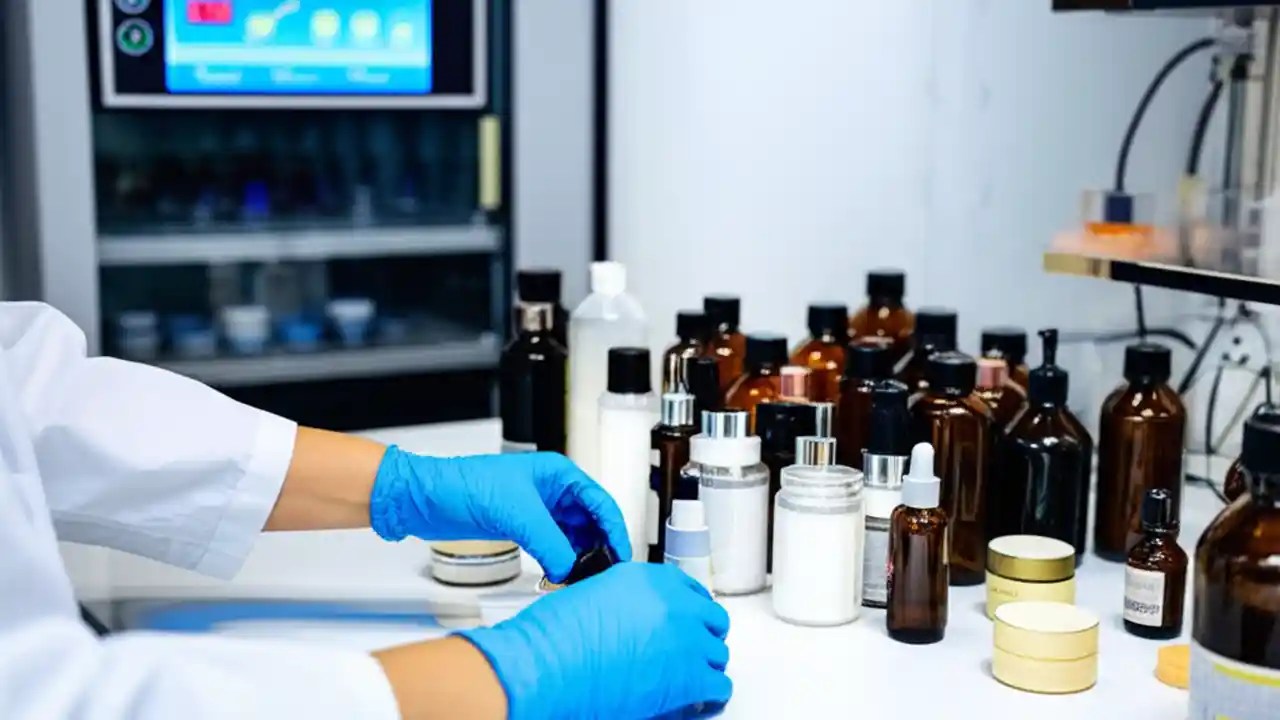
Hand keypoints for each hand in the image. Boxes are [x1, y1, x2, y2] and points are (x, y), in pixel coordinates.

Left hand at [369, 447, 630, 580]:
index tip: (620, 555)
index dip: (614, 529)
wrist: (425, 498)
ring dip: (578, 557)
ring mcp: (537, 510)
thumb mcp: (516, 514)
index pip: (599, 502)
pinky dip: (559, 561)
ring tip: (582, 579)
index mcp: (557, 474)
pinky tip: (560, 577)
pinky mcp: (522, 528)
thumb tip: (570, 570)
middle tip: (603, 573)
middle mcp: (552, 491)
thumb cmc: (463, 485)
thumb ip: (550, 544)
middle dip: (598, 545)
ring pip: (572, 536)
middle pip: (590, 520)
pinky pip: (552, 547)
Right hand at [458, 563, 731, 719]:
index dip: (689, 609)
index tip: (687, 620)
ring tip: (691, 676)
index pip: (690, 589)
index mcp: (651, 579)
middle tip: (689, 649)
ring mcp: (687, 640)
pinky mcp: (691, 678)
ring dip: (705, 663)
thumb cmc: (556, 637)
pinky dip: (711, 693)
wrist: (549, 667)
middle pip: (712, 619)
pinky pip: (720, 685)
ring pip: (718, 653)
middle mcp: (675, 604)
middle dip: (702, 634)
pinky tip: (699, 698)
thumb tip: (633, 620)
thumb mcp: (593, 595)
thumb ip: (625, 601)